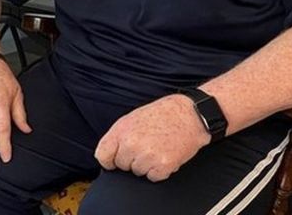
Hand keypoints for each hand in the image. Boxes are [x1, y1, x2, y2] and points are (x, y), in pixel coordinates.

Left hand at [95, 94, 209, 181]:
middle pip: (122, 166)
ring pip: (138, 172)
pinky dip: (160, 170)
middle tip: (146, 146)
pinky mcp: (162, 165)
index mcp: (121, 131)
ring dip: (147, 165)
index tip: (114, 161)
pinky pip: (153, 177)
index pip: (102, 156)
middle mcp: (131, 144)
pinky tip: (165, 155)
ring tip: (157, 148)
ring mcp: (147, 155)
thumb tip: (109, 154)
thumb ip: (118, 137)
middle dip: (132, 160)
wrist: (189, 114)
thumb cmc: (162, 115)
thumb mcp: (132, 119)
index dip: (109, 160)